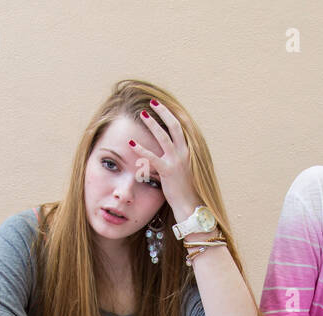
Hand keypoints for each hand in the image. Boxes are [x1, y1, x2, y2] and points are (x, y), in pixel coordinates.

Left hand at [132, 100, 200, 221]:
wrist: (191, 207)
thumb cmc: (186, 192)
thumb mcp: (182, 172)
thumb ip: (173, 161)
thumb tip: (162, 157)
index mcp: (189, 152)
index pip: (182, 127)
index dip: (172, 115)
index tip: (163, 106)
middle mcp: (185, 153)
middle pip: (174, 125)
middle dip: (163, 112)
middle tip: (153, 102)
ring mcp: (177, 161)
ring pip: (164, 137)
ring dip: (152, 124)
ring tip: (142, 114)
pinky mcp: (168, 171)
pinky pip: (152, 157)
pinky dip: (141, 149)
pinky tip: (131, 144)